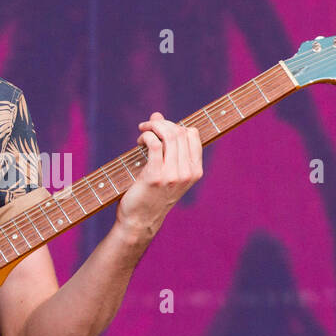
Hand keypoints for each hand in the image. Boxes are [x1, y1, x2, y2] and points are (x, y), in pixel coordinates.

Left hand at [115, 111, 203, 241]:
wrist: (140, 220)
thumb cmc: (151, 194)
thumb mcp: (164, 169)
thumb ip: (164, 142)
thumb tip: (157, 114)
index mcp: (195, 171)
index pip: (192, 134)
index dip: (174, 125)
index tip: (160, 130)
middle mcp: (187, 173)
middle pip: (179, 131)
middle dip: (161, 123)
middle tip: (147, 126)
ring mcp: (173, 175)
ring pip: (168, 135)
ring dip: (152, 127)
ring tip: (143, 132)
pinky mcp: (155, 176)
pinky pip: (154, 144)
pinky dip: (146, 136)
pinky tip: (140, 141)